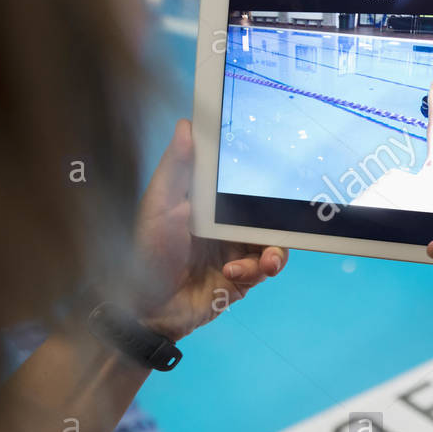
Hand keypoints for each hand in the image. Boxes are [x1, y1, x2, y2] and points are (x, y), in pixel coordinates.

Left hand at [130, 119, 287, 340]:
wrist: (147, 308)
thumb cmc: (149, 252)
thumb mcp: (159, 204)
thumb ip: (176, 167)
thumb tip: (188, 123)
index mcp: (208, 203)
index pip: (242, 182)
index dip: (261, 174)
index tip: (279, 164)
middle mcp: (227, 224)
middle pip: (267, 212)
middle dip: (280, 217)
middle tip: (284, 219)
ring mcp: (237, 251)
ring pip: (274, 241)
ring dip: (272, 250)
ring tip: (264, 260)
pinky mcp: (243, 278)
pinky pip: (265, 268)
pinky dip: (256, 268)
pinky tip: (235, 272)